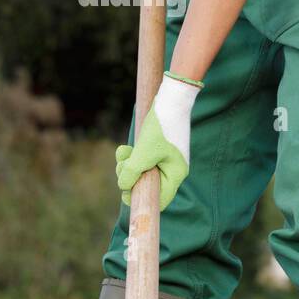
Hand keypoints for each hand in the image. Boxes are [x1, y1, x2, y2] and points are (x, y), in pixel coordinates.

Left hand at [116, 72, 202, 212]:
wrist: (170, 99)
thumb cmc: (161, 126)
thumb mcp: (145, 151)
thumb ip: (133, 171)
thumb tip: (123, 186)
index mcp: (175, 174)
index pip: (160, 199)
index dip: (142, 199)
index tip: (126, 193)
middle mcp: (171, 169)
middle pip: (146, 185)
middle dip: (130, 176)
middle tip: (123, 165)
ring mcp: (164, 159)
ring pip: (140, 171)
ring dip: (127, 164)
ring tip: (124, 152)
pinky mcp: (156, 149)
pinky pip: (140, 159)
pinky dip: (130, 156)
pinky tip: (125, 148)